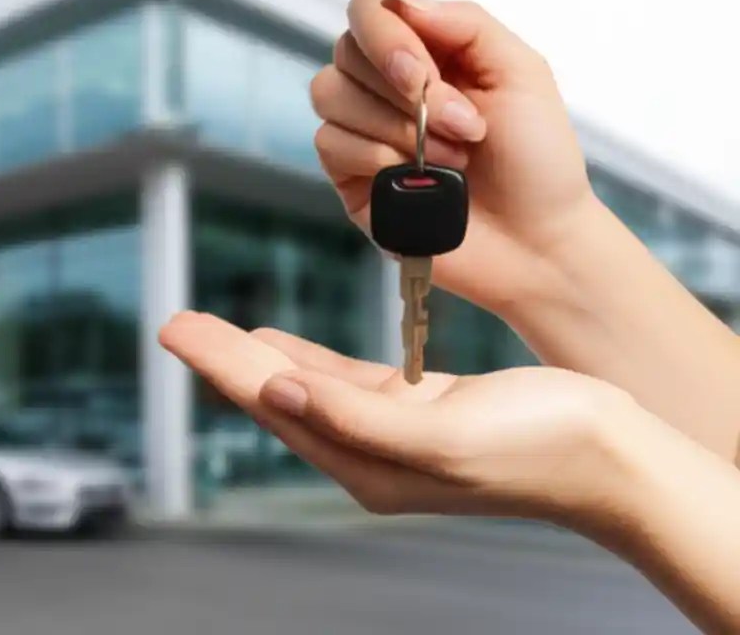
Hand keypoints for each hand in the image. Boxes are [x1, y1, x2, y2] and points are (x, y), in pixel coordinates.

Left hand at [160, 312, 647, 531]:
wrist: (610, 454)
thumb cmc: (538, 447)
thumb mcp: (440, 435)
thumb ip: (354, 417)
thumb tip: (278, 391)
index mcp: (364, 465)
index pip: (271, 403)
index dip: (220, 363)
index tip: (175, 329)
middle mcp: (365, 454)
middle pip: (274, 394)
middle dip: (221, 356)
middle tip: (175, 322)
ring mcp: (388, 433)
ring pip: (300, 384)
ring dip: (252, 354)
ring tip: (208, 329)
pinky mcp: (414, 410)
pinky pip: (340, 380)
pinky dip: (303, 357)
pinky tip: (275, 345)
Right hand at [313, 0, 606, 311]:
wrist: (536, 241)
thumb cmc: (538, 161)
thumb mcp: (521, 72)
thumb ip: (465, 24)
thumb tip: (399, 4)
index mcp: (428, 51)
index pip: (371, 9)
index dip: (387, 35)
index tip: (426, 73)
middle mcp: (387, 86)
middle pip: (346, 49)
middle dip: (404, 88)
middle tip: (463, 125)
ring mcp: (364, 131)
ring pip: (330, 94)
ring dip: (396, 126)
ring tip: (451, 157)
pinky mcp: (350, 177)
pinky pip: (331, 143)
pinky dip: (378, 158)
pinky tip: (420, 179)